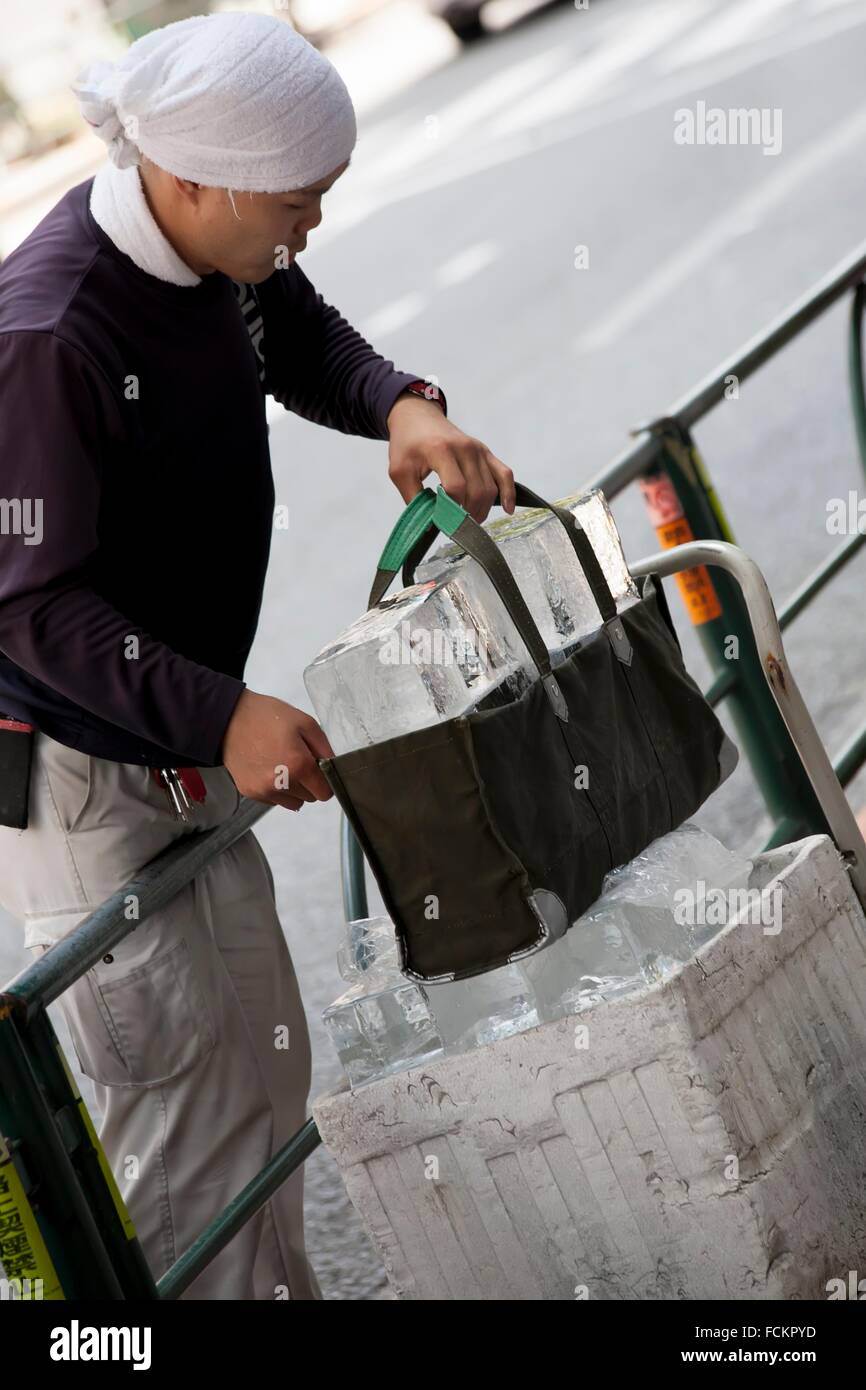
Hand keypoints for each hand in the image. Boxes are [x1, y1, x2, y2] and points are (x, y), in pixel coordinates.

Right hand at [221, 689, 333, 810]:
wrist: (228, 719)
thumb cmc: (269, 717)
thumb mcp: (305, 722)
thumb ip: (324, 748)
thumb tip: (334, 768)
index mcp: (299, 766)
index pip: (325, 793)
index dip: (326, 781)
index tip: (318, 769)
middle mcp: (282, 784)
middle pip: (310, 798)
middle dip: (309, 783)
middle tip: (298, 761)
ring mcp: (264, 791)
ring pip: (293, 803)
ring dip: (294, 790)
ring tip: (282, 766)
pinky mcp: (250, 793)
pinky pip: (274, 800)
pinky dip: (276, 790)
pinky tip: (268, 769)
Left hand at [386, 393, 515, 522]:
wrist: (417, 417)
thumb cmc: (407, 444)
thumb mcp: (399, 471)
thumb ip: (413, 497)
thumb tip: (430, 524)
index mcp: (441, 450)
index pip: (455, 487)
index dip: (451, 509)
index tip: (442, 522)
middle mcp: (464, 448)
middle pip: (476, 491)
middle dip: (468, 514)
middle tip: (456, 527)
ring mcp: (478, 450)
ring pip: (490, 488)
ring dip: (482, 509)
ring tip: (469, 521)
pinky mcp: (485, 452)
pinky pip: (504, 473)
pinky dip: (508, 492)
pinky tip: (507, 509)